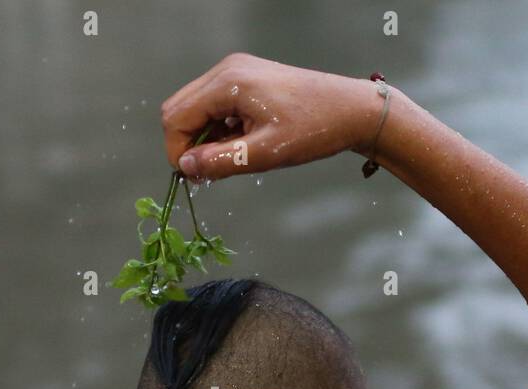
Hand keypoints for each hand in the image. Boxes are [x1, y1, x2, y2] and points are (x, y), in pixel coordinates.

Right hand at [161, 53, 382, 181]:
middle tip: (210, 173)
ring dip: (204, 139)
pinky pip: (215, 106)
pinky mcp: (246, 79)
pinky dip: (218, 129)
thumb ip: (221, 161)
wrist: (351, 109)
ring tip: (232, 161)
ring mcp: (236, 71)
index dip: (177, 152)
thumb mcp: (265, 153)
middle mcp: (226, 70)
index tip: (195, 179)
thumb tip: (185, 167)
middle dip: (187, 144)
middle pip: (179, 109)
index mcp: (228, 82)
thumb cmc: (314, 130)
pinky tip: (240, 146)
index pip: (176, 117)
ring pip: (195, 109)